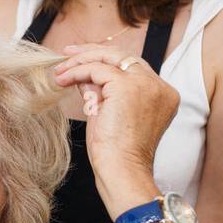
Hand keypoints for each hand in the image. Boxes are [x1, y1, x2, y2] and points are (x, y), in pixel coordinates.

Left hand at [52, 43, 179, 195]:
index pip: (131, 66)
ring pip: (110, 58)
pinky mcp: (128, 87)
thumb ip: (102, 90)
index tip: (80, 60)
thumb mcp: (109, 113)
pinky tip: (63, 80)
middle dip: (91, 52)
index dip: (104, 60)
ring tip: (60, 71)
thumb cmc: (115, 151)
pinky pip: (97, 69)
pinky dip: (77, 71)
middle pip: (123, 56)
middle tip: (67, 54)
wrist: (121, 170)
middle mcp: (159, 86)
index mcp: (162, 94)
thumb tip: (84, 73)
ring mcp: (146, 84)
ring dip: (81, 61)